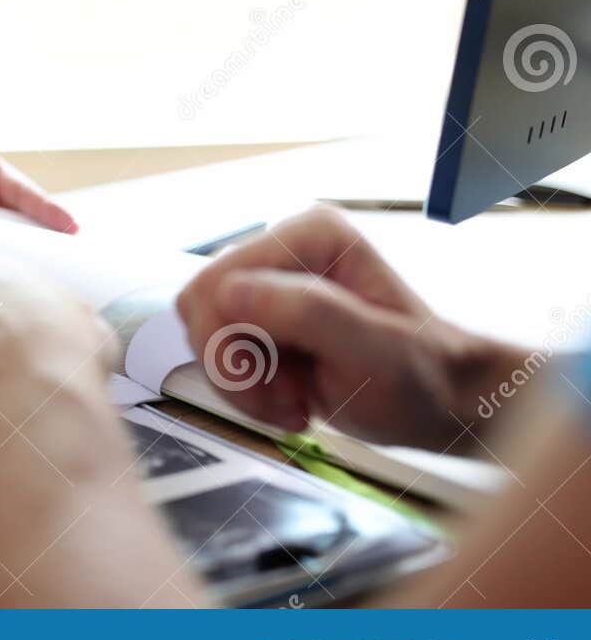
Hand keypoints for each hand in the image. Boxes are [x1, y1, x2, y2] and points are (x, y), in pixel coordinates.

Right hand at [175, 206, 524, 448]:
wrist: (438, 403)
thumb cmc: (422, 378)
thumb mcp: (375, 350)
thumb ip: (307, 313)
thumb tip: (228, 292)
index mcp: (310, 236)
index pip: (217, 283)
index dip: (230, 345)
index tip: (282, 390)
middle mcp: (283, 249)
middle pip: (200, 307)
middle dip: (234, 368)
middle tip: (287, 398)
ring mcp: (269, 283)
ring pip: (202, 333)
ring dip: (240, 384)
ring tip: (294, 400)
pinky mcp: (260, 316)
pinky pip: (216, 351)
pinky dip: (244, 389)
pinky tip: (289, 398)